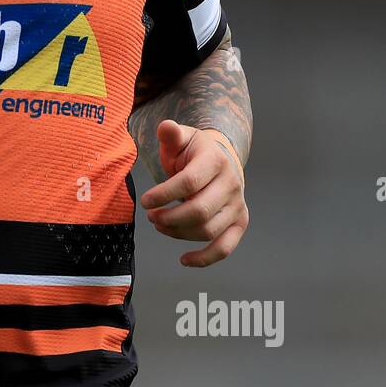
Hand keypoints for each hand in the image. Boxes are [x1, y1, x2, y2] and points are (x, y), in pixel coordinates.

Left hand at [137, 119, 248, 266]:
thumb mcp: (182, 139)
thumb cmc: (194, 152)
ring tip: (160, 225)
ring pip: (208, 230)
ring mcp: (238, 205)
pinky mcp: (239, 222)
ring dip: (178, 233)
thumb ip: (171, 134)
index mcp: (215, 161)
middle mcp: (232, 184)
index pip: (189, 182)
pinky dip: (206, 258)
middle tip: (151, 216)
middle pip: (200, 211)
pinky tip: (184, 259)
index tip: (146, 201)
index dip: (164, 194)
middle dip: (170, 218)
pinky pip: (226, 247)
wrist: (220, 160)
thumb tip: (165, 127)